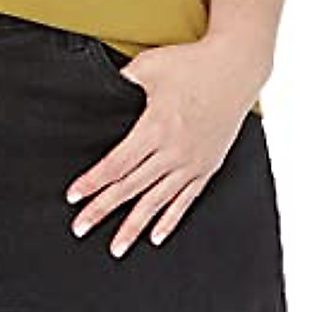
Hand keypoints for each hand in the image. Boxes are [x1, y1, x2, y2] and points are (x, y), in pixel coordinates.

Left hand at [63, 34, 269, 255]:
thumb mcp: (149, 66)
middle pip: (131, 187)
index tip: (73, 196)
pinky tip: (156, 236)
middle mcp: (174, 151)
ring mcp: (193, 162)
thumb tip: (100, 89)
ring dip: (135, 225)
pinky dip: (170, 219)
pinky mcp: (207, 165)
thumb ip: (122, 81)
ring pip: (157, 201)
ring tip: (116, 247)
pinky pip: (185, 199)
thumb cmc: (190, 63)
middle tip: (80, 228)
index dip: (93, 182)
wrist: (236, 67)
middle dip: (103, 209)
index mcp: (155, 128)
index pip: (117, 164)